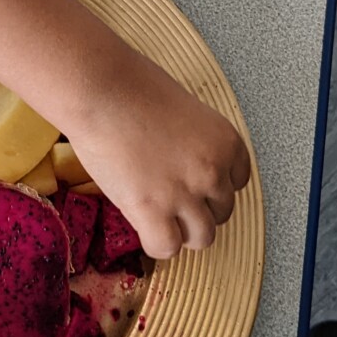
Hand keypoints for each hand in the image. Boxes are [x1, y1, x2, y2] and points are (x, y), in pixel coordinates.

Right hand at [69, 55, 248, 257]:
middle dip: (197, 208)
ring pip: (201, 238)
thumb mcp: (184, 111)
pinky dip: (157, 242)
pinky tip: (143, 224)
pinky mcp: (152, 211)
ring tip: (158, 214)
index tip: (193, 183)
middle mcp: (213, 171)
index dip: (211, 186)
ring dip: (181, 230)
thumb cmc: (132, 88)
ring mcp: (184, 194)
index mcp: (226, 143)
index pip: (237, 184)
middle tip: (169, 195)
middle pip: (221, 213)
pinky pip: (167, 248)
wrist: (100, 90)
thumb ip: (194, 143)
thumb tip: (185, 168)